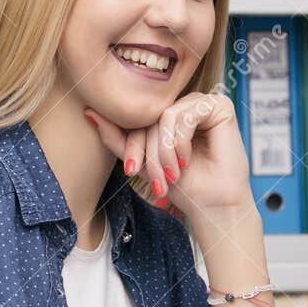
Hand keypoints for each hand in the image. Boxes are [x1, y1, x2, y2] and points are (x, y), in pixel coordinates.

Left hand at [85, 91, 251, 218]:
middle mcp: (185, 104)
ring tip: (173, 173)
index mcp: (168, 114)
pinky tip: (187, 159)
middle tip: (157, 180)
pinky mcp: (219, 105)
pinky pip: (186, 115)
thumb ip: (116, 138)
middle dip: (149, 153)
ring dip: (165, 150)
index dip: (132, 144)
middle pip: (152, 117)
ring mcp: (202, 103)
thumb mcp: (142, 162)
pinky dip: (181, 141)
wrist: (213, 203)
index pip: (139, 118)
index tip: (131, 171)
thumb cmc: (183, 185)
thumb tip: (88, 112)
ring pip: (166, 116)